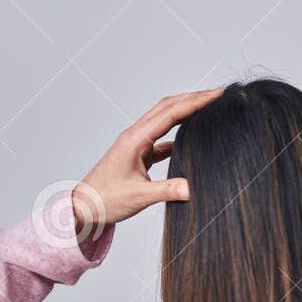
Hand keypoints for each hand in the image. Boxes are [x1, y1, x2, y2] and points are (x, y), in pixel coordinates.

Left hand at [72, 88, 223, 234]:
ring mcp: (137, 144)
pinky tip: (192, 135)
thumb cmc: (105, 199)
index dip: (194, 103)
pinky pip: (162, 137)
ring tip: (208, 108)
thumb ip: (167, 190)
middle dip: (192, 98)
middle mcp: (135, 136)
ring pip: (164, 119)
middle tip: (217, 94)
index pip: (169, 114)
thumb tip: (192, 188)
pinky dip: (178, 131)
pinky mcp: (139, 154)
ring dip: (185, 111)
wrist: (84, 207)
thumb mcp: (138, 196)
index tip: (215, 95)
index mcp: (135, 140)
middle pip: (167, 108)